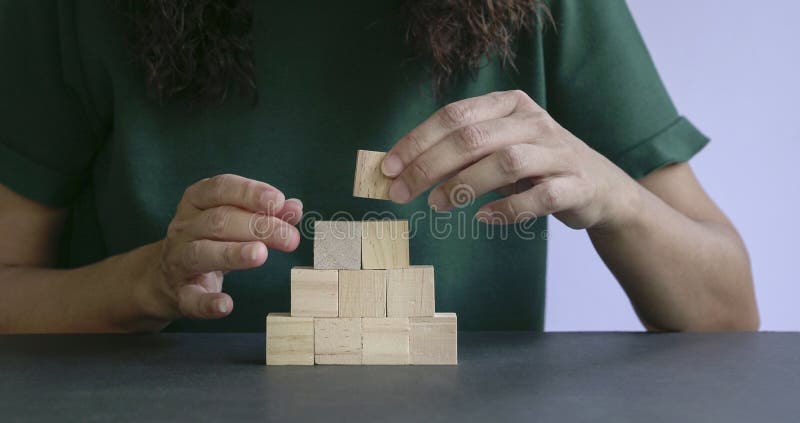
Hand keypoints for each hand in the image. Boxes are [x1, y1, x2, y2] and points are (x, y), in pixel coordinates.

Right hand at [154, 174, 302, 319]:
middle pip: (218, 222)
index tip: (278, 200)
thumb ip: (265, 213)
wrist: (167, 277)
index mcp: (196, 201)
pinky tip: (226, 305)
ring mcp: (179, 260)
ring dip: (233, 253)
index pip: (221, 189)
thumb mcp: (235, 219)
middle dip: (257, 227)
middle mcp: (184, 227)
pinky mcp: (180, 293)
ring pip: (202, 253)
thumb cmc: (211, 239)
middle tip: (290, 238)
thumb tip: (295, 208)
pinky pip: (191, 298)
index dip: (249, 193)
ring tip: (261, 255)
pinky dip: (208, 302)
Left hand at [381, 90, 639, 228]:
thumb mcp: (496, 152)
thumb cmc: (536, 167)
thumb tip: (405, 172)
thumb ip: (458, 156)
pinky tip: (482, 218)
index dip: (417, 141)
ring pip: (506, 161)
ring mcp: (558, 152)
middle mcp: (534, 122)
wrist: (602, 188)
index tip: (388, 168)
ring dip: (464, 185)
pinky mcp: (576, 185)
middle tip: (402, 193)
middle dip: (430, 166)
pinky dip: (507, 209)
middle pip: (473, 138)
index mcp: (509, 105)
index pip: (454, 116)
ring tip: (437, 205)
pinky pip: (539, 197)